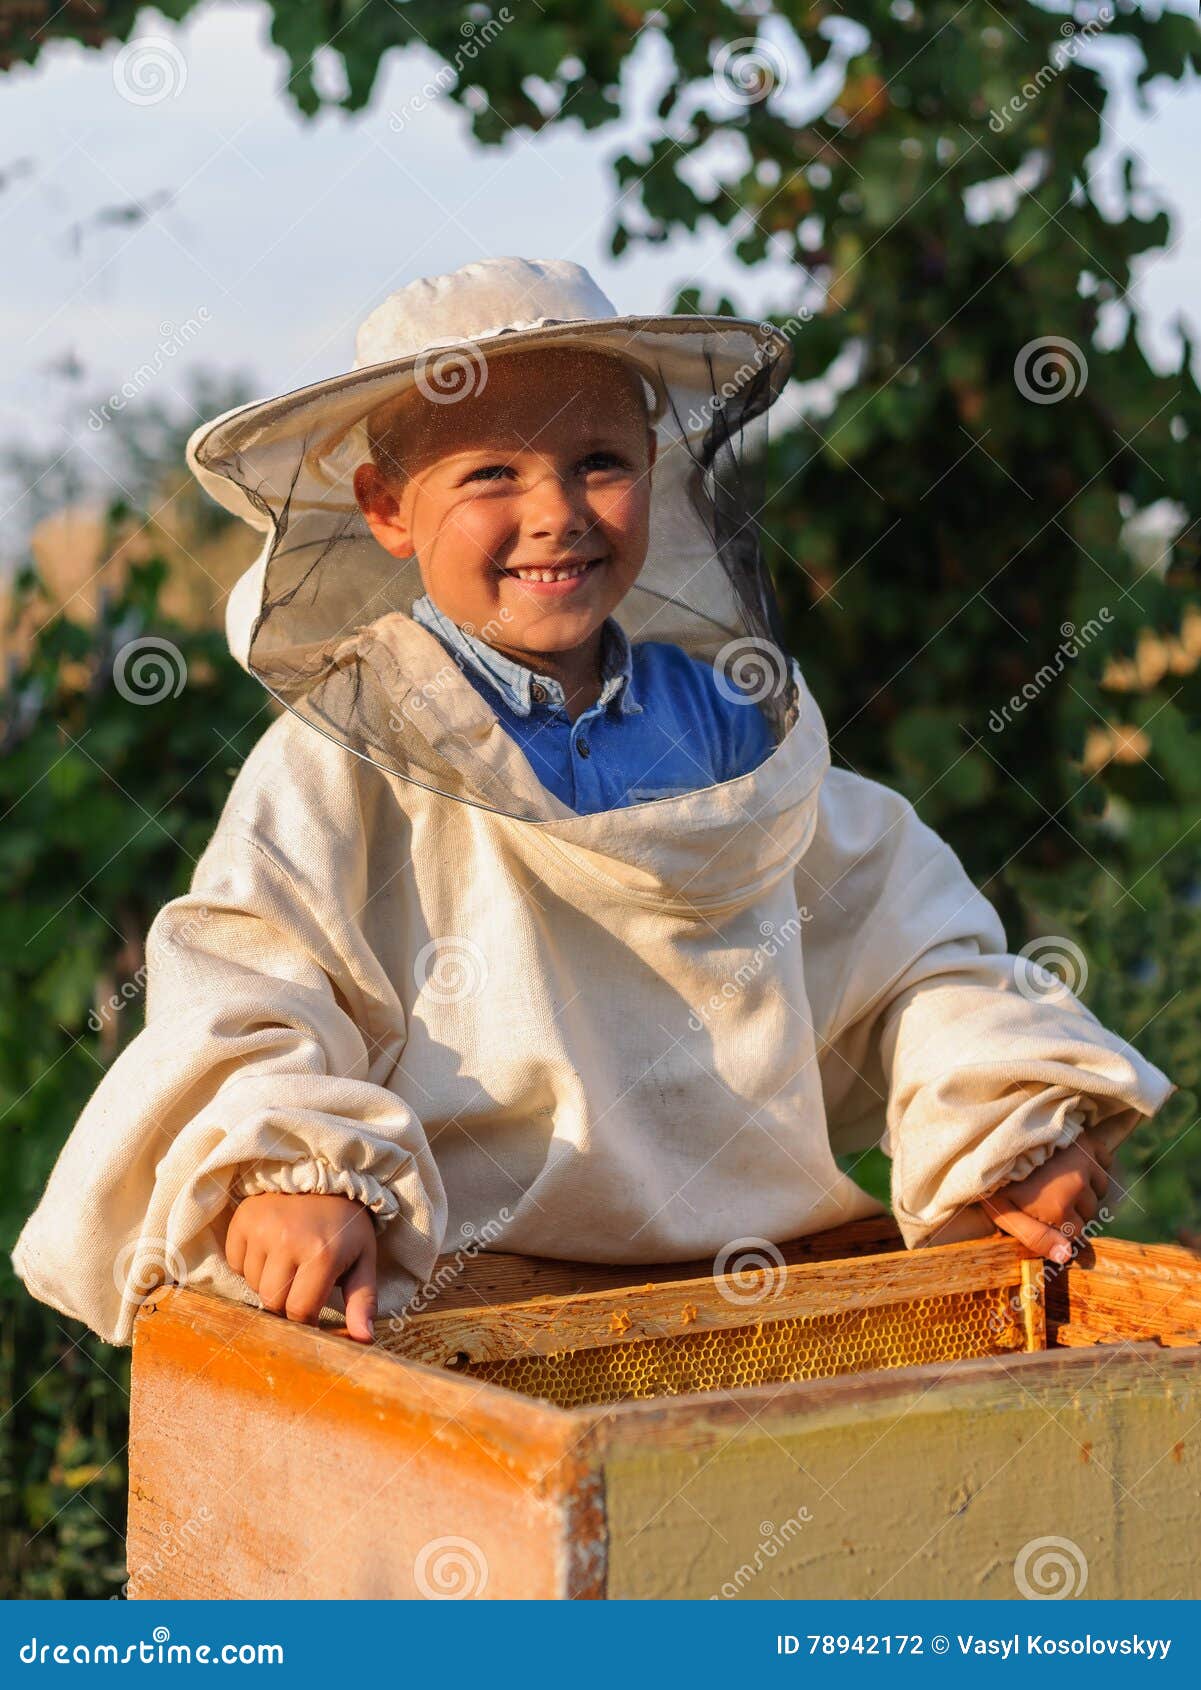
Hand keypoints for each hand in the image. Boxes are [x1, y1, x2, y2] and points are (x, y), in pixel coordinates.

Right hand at [224, 1191, 377, 1341]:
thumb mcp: (363, 1259)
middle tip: (300, 1281)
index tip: (312, 1310)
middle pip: (272, 1300)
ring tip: (287, 1261)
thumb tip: (363, 1340)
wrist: (326, 1175)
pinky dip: (248, 1263)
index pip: (299, 1312)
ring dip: (266, 1281)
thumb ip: (363, 1301)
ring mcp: (262, 1228)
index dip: (306, 1318)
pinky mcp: (244, 1218)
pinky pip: (235, 1261)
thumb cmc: (346, 1225)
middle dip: (286, 1300)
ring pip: (251, 1283)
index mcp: (322, 1255)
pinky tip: (269, 1248)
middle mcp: (288, 1241)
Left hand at [981, 1127, 1113, 1263]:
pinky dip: (1097, 1166)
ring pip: (1099, 1188)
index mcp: (1059, 1208)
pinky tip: (1078, 1166)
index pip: (1077, 1233)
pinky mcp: (1086, 1142)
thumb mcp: (1005, 1215)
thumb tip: (1066, 1256)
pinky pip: (1105, 1162)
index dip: (1061, 1229)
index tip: (1047, 1219)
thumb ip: (1035, 1238)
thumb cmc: (997, 1181)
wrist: (994, 1139)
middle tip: (1051, 1199)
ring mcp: (1084, 1162)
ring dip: (1087, 1190)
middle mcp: (1078, 1186)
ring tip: (1062, 1183)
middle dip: (1074, 1211)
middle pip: (1089, 1211)